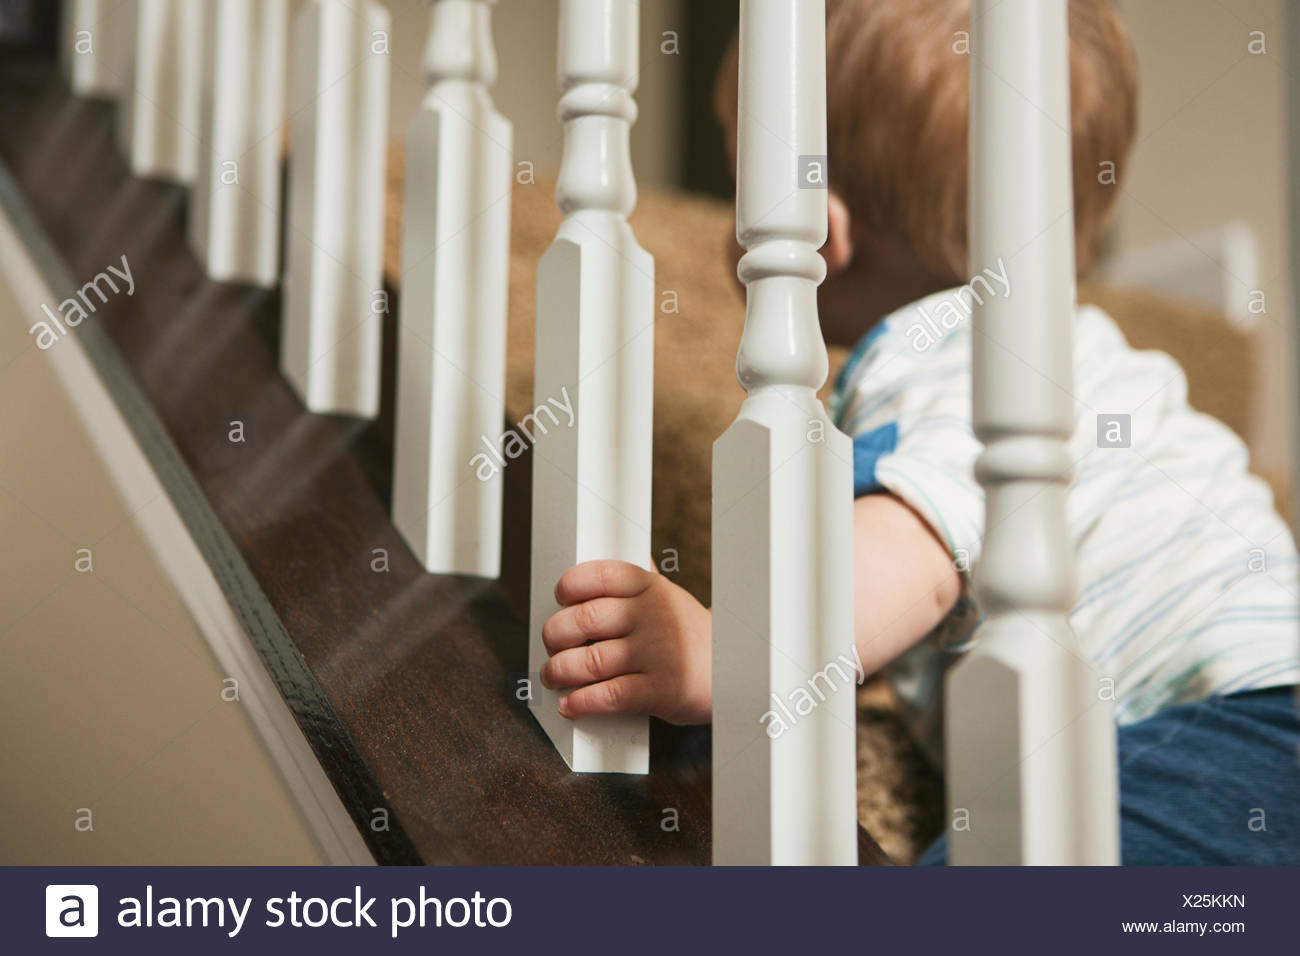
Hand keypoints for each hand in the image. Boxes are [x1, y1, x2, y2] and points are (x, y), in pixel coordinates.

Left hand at [539, 560, 711, 724]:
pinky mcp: (660, 690)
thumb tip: (628, 555)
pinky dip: (581, 702)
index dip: (570, 585)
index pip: (600, 575)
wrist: (738, 674)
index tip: (560, 597)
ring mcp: (657, 653)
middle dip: (555, 636)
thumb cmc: (695, 639)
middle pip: (583, 620)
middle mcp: (653, 616)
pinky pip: (607, 696)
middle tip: (552, 645)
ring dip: (559, 671)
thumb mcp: (673, 601)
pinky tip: (572, 704)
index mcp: (652, 589)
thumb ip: (645, 584)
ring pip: (588, 661)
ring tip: (554, 676)